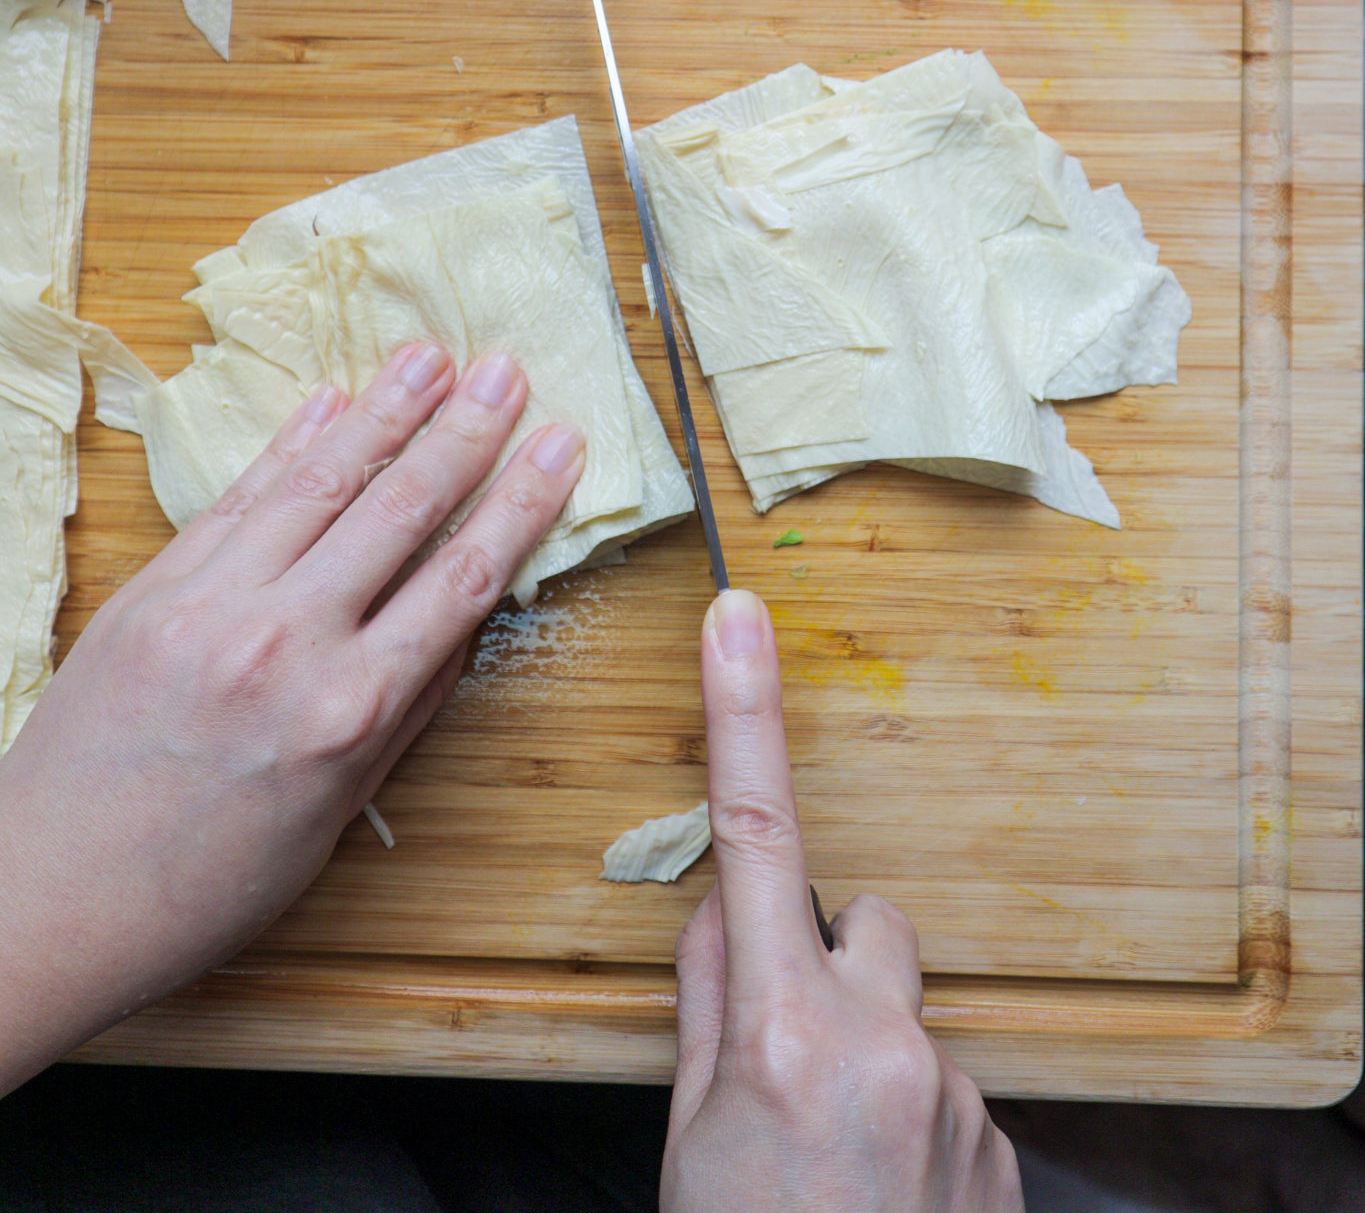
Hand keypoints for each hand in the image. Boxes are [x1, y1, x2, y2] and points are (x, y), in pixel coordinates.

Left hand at [0, 342, 583, 1094]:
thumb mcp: (335, 817)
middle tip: (506, 370)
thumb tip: (465, 622)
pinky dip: (288, 445)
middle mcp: (284, 643)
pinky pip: (237, 499)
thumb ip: (405, 711)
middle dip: (464, 432)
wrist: (47, 899)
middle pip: (398, 510)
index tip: (561, 443)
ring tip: (431, 355)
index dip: (520, 502)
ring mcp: (211, 606)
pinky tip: (330, 402)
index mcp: (347, 712)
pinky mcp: (152, 590)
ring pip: (317, 484)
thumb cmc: (202, 886)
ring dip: (383, 411)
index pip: (461, 578)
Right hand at [662, 589, 1022, 1212]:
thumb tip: (720, 914)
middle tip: (778, 1069)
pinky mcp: (1000, 1141)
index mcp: (784, 1030)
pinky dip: (910, 1116)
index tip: (737, 615)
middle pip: (862, 924)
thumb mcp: (684, 1143)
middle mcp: (885, 1040)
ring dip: (868, 1049)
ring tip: (831, 1155)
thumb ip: (706, 1007)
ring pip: (902, 1012)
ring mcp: (956, 1091)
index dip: (742, 715)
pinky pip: (945, 1082)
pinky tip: (878, 1191)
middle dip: (822, 962)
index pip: (753, 837)